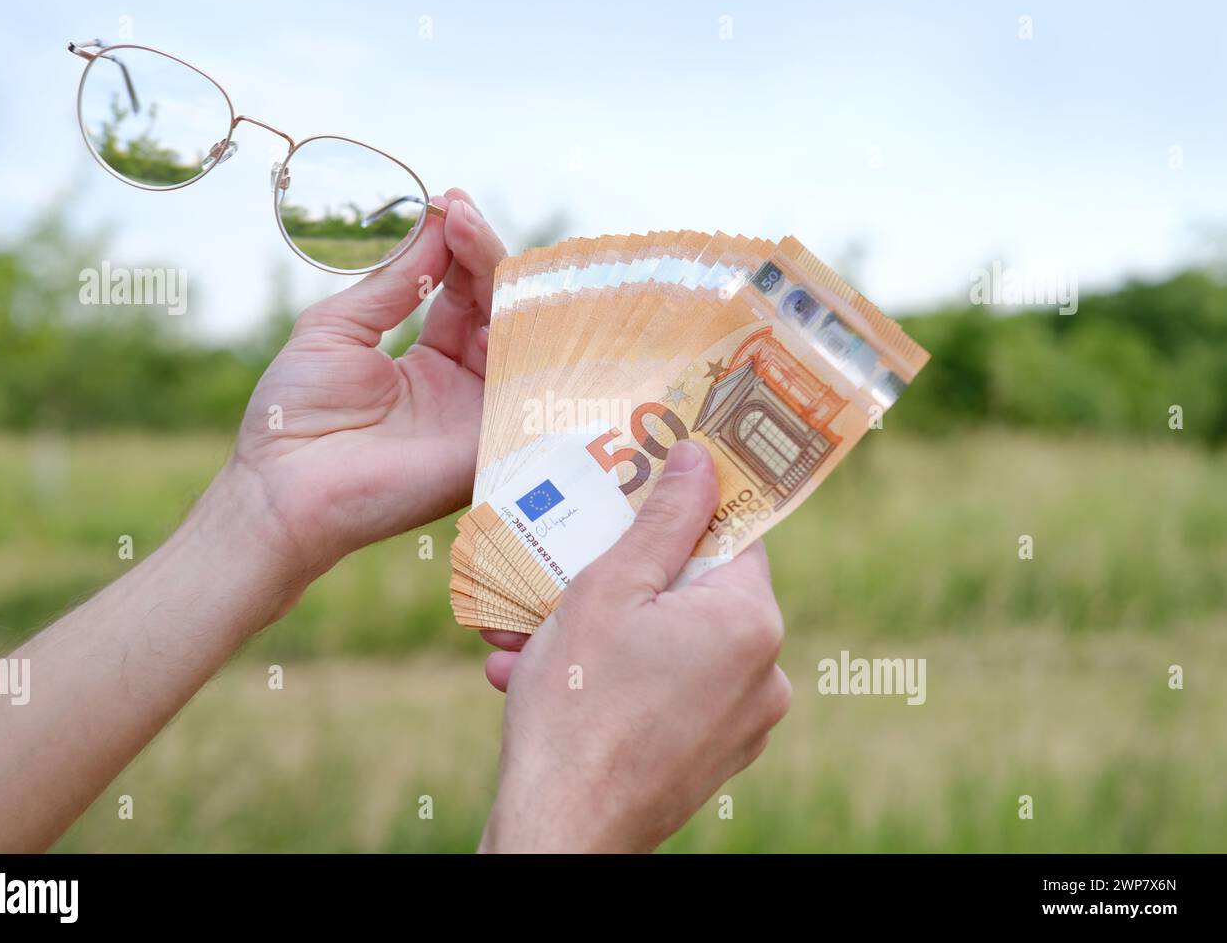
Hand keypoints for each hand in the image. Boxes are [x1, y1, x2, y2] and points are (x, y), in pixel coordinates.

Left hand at [222, 188, 506, 599]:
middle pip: (499, 308)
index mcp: (431, 362)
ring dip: (499, 279)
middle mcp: (466, 386)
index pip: (465, 294)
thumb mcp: (340, 329)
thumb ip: (393, 284)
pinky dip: (516, 331)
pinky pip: (525, 382)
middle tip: (458, 213)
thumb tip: (436, 224)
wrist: (282, 489)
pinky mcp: (492, 443)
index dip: (460, 247)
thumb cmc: (296, 416)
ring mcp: (483, 414)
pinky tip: (492, 291)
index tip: (446, 203)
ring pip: (519, 335)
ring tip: (467, 234)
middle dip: (482, 253)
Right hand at [478, 440, 791, 852]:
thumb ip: (664, 520)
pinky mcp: (713, 757)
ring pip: (669, 644)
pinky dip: (615, 678)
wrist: (562, 832)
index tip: (634, 499)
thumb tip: (702, 457)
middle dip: (619, 581)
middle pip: (693, 592)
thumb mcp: (608, 589)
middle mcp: (764, 674)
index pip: (730, 535)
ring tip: (526, 635)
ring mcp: (742, 723)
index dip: (678, 513)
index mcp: (750, 622)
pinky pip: (666, 691)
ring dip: (601, 633)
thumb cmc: (576, 707)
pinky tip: (540, 675)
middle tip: (558, 572)